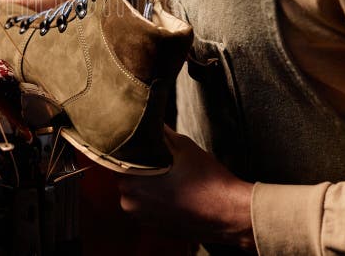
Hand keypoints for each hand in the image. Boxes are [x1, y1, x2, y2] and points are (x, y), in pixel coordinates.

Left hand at [117, 129, 255, 250]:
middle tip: (156, 154)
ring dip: (146, 181)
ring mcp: (141, 218)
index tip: (137, 139)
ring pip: (135, 190)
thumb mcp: (182, 146)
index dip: (126, 146)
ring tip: (166, 172)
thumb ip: (159, 131)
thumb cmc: (207, 180)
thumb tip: (147, 117)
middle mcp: (129, 202)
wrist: (228, 213)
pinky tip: (172, 188)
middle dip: (137, 164)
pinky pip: (147, 205)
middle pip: (124, 174)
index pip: (115, 157)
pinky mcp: (154, 227)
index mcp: (130, 181)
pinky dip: (155, 196)